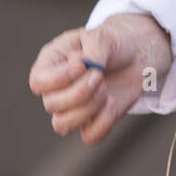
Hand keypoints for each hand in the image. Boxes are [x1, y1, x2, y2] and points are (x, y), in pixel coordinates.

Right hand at [28, 14, 170, 144]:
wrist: (137, 56)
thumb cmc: (113, 43)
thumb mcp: (102, 37)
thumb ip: (91, 52)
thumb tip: (80, 66)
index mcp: (51, 64)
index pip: (38, 81)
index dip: (58, 79)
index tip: (82, 66)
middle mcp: (56, 89)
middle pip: (51, 105)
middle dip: (80, 92)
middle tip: (99, 76)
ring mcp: (72, 108)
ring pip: (63, 125)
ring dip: (89, 108)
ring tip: (105, 90)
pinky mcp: (91, 122)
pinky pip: (89, 137)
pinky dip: (103, 123)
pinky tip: (113, 104)